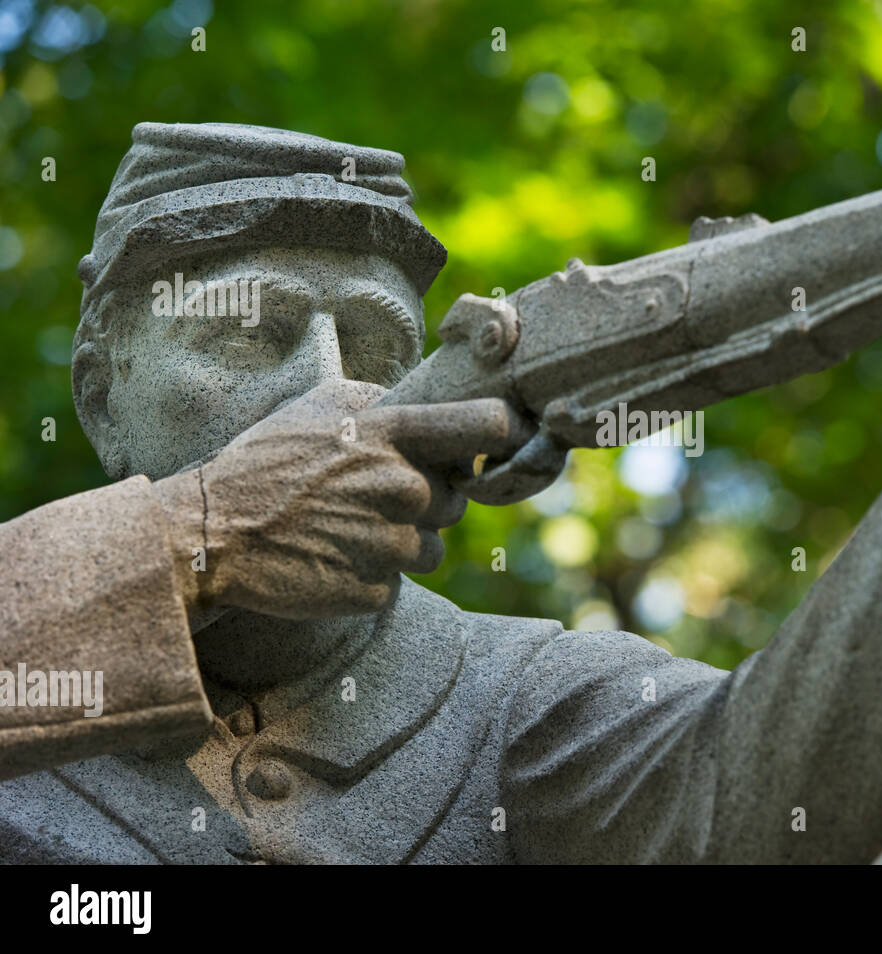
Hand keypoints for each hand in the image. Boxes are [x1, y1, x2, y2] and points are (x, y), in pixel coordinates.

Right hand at [155, 378, 527, 619]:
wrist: (210, 535)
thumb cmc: (261, 464)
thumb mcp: (313, 408)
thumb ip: (372, 398)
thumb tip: (411, 394)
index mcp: (393, 435)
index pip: (488, 427)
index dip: (502, 436)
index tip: (499, 445)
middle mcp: (404, 488)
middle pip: (456, 501)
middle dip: (426, 503)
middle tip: (372, 500)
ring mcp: (392, 543)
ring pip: (430, 548)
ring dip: (400, 543)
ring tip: (346, 530)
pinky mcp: (377, 591)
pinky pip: (397, 584)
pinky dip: (372, 576)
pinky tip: (332, 559)